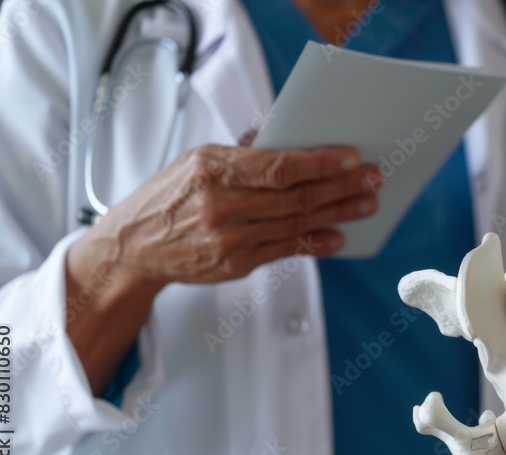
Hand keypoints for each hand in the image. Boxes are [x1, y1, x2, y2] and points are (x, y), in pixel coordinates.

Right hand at [70, 143, 381, 285]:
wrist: (133, 246)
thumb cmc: (167, 197)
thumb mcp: (197, 161)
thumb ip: (243, 154)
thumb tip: (287, 138)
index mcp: (212, 170)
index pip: (279, 166)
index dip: (320, 163)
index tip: (349, 158)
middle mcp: (221, 206)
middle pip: (296, 196)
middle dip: (341, 187)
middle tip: (371, 180)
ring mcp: (229, 239)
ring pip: (297, 224)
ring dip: (338, 213)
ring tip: (365, 203)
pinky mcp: (236, 264)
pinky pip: (286, 251)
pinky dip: (316, 242)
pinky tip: (338, 235)